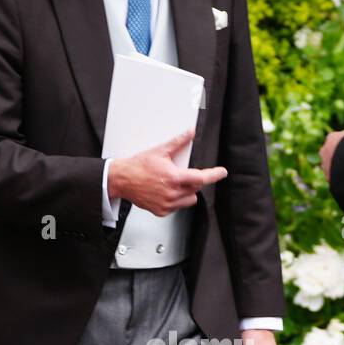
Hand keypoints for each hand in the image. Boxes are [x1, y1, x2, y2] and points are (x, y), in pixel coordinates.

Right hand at [108, 130, 226, 215]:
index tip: (222, 172)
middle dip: (194, 180)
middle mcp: (172, 193)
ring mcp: (167, 204)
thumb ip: (178, 142)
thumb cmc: (138, 166)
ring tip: (173, 184)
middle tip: (181, 173)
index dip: (214, 175)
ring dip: (187, 192)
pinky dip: (176, 200)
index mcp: (174, 177)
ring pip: (190, 200)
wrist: (122, 180)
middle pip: (196, 188)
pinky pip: (178, 207)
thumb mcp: (160, 151)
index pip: (201, 178)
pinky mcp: (162, 211)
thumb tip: (189, 133)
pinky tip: (165, 191)